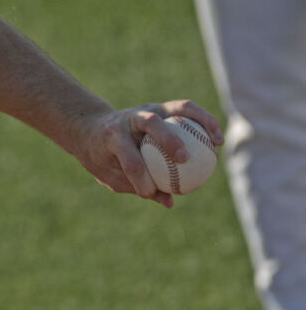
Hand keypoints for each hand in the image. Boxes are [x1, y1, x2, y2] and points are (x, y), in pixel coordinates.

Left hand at [75, 100, 222, 207]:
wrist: (93, 129)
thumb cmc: (103, 158)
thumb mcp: (110, 176)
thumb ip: (136, 186)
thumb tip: (169, 202)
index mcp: (111, 137)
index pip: (128, 158)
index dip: (139, 178)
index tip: (148, 193)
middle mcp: (130, 118)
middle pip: (150, 123)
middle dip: (168, 140)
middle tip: (184, 159)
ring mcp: (147, 109)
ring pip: (176, 109)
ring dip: (200, 122)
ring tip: (216, 143)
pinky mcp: (161, 107)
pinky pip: (187, 110)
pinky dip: (204, 120)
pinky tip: (217, 139)